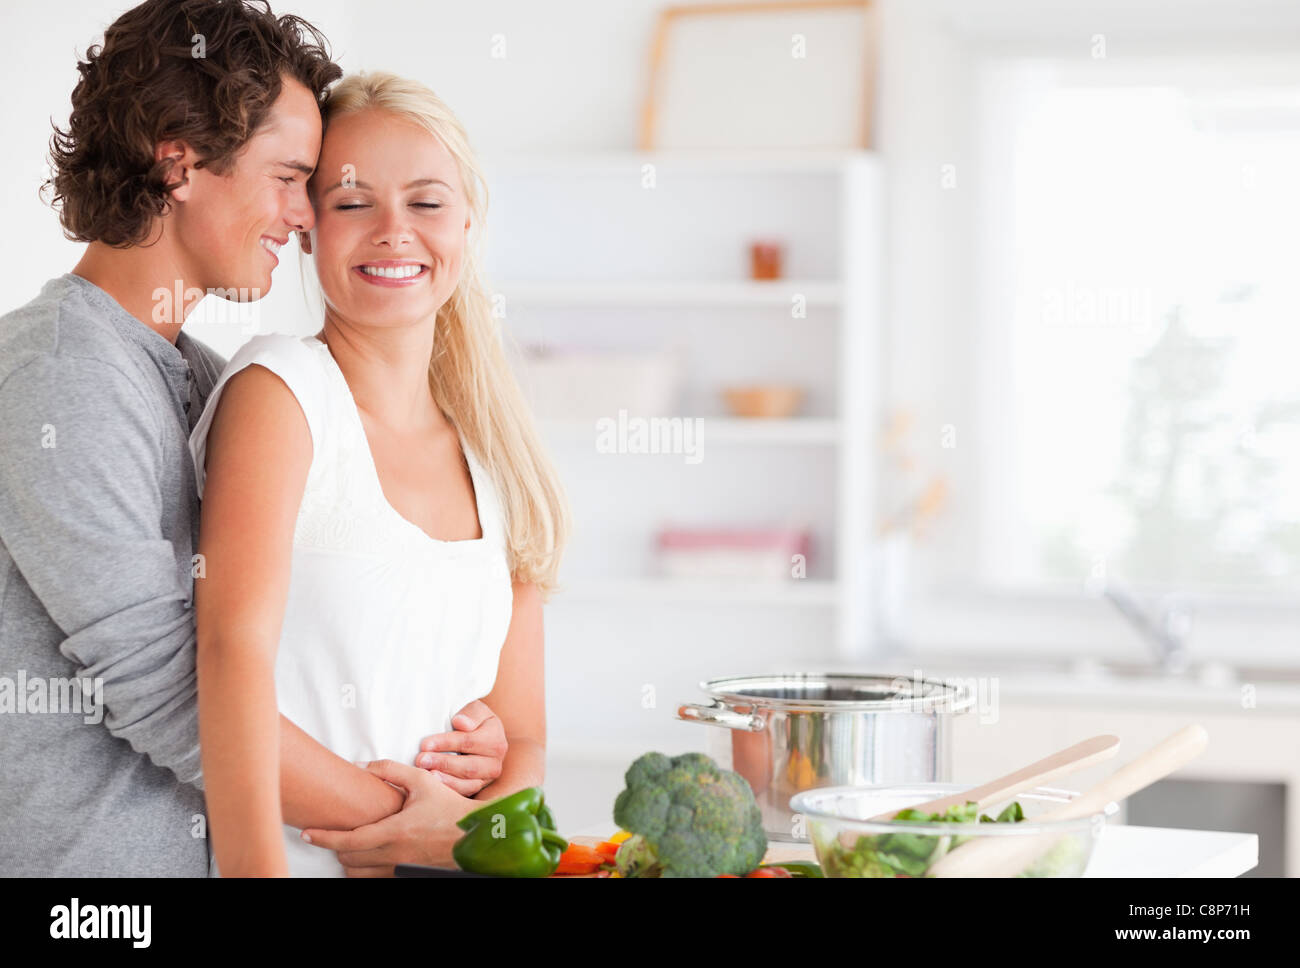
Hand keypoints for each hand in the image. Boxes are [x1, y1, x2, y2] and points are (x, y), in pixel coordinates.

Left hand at [299, 759, 478, 876]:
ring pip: (359, 874)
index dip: (322, 838)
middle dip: (335, 847)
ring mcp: (399, 868)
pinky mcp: (406, 873)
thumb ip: (391, 770)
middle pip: (348, 859)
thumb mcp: (422, 780)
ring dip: (348, 861)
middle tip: (330, 832)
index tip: (307, 834)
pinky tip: (367, 856)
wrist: (475, 834)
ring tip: (347, 846)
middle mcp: (393, 854)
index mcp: (393, 832)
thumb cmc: (449, 808)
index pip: (347, 841)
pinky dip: (365, 870)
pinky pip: (375, 878)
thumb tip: (364, 766)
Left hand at [414, 699, 507, 795]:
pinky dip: (449, 789)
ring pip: (468, 782)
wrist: (476, 731)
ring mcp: (488, 777)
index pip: (469, 742)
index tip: (426, 744)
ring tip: (426, 774)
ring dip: (445, 779)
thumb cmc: (471, 718)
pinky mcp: (478, 787)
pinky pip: (465, 792)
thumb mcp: (473, 709)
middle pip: (469, 766)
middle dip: (443, 763)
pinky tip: (433, 784)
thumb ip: (470, 713)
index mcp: (496, 738)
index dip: (446, 743)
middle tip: (421, 760)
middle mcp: (496, 761)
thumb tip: (461, 723)